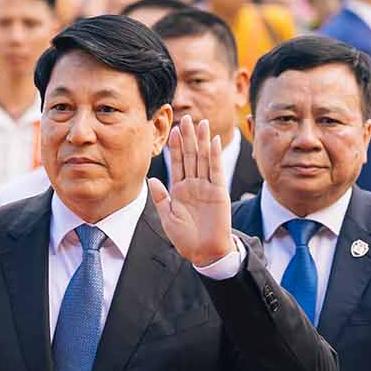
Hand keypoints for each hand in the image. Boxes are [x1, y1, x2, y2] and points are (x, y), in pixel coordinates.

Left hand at [149, 115, 233, 267]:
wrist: (204, 253)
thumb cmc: (186, 239)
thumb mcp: (167, 217)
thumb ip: (160, 198)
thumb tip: (151, 179)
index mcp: (180, 189)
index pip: (178, 163)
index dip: (176, 147)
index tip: (172, 130)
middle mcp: (194, 185)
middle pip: (191, 156)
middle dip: (188, 137)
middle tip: (186, 117)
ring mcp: (207, 187)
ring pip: (204, 159)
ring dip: (202, 141)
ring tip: (200, 123)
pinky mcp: (219, 192)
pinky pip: (216, 171)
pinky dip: (214, 156)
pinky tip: (212, 141)